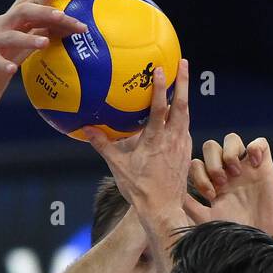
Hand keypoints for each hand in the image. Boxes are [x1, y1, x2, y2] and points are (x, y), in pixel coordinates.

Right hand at [0, 0, 127, 88]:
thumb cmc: (0, 62)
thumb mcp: (28, 45)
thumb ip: (49, 29)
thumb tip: (78, 21)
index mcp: (21, 12)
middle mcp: (6, 18)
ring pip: (13, 25)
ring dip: (35, 27)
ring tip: (56, 30)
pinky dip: (1, 63)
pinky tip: (11, 71)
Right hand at [85, 59, 191, 216]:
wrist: (162, 209)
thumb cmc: (139, 190)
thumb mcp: (117, 167)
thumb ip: (103, 146)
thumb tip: (87, 129)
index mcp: (156, 141)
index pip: (160, 108)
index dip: (160, 87)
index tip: (160, 69)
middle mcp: (173, 140)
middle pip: (182, 105)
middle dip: (183, 82)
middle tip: (183, 63)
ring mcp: (182, 146)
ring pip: (185, 115)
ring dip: (184, 97)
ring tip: (182, 82)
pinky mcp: (186, 153)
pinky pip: (185, 129)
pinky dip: (182, 117)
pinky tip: (178, 115)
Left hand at [183, 133, 272, 239]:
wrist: (263, 241)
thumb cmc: (236, 236)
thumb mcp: (206, 221)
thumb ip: (190, 206)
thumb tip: (172, 194)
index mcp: (214, 186)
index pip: (196, 163)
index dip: (198, 174)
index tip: (210, 195)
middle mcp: (228, 174)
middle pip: (210, 147)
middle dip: (211, 162)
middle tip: (220, 183)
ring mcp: (246, 169)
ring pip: (231, 139)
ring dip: (229, 153)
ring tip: (235, 175)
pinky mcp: (265, 167)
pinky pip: (260, 142)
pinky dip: (255, 148)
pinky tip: (253, 164)